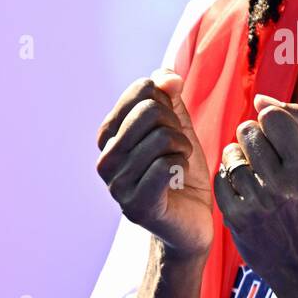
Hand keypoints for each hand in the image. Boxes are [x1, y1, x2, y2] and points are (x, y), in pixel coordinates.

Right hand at [97, 69, 212, 260]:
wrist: (191, 220)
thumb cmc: (181, 172)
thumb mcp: (178, 128)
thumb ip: (170, 99)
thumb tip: (167, 76)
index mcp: (109, 136)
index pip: (140, 91)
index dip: (168, 102)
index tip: (171, 125)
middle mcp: (105, 159)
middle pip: (150, 111)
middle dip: (176, 126)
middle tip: (178, 148)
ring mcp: (116, 185)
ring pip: (160, 139)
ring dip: (182, 149)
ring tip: (179, 164)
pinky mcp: (135, 206)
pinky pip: (165, 166)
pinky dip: (181, 167)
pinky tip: (178, 180)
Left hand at [213, 94, 297, 297]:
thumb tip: (261, 99)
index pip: (274, 117)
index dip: (270, 118)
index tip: (273, 132)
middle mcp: (283, 186)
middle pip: (247, 132)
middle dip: (252, 136)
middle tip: (261, 152)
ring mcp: (257, 204)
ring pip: (230, 154)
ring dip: (237, 157)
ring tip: (251, 169)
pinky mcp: (236, 219)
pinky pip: (219, 179)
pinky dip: (227, 178)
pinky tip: (242, 187)